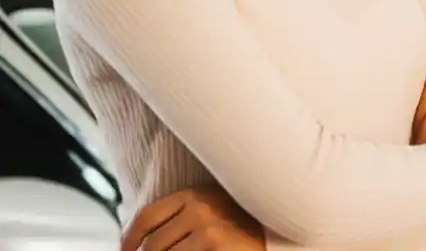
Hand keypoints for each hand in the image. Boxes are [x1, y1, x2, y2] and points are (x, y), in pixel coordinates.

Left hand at [121, 185, 263, 250]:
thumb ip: (180, 218)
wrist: (283, 227)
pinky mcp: (219, 248)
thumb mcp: (208, 212)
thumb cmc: (240, 226)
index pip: (145, 217)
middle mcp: (201, 208)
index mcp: (194, 194)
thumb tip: (135, 244)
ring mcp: (211, 230)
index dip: (128, 241)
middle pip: (152, 244)